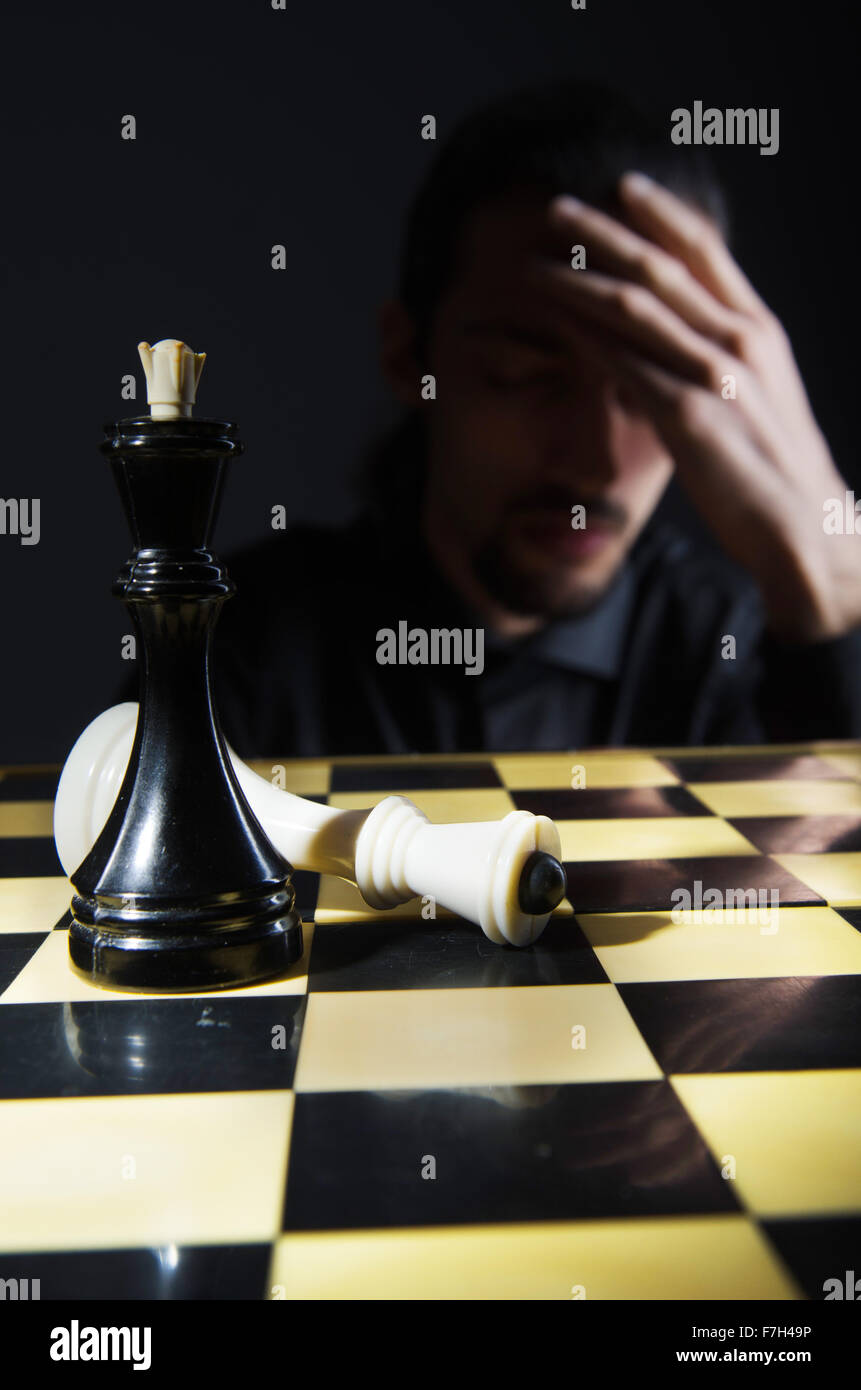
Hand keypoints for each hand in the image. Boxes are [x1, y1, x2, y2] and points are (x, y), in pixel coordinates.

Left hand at [525, 173, 860, 642]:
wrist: (805, 525)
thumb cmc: (775, 466)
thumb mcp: (758, 393)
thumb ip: (721, 356)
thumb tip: (677, 334)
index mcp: (759, 329)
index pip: (707, 251)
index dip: (664, 212)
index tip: (625, 184)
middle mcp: (739, 340)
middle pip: (660, 265)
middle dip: (602, 231)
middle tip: (557, 206)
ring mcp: (714, 374)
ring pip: (634, 306)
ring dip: (578, 279)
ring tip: (536, 263)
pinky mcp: (688, 415)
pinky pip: (625, 364)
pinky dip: (586, 336)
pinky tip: (555, 320)